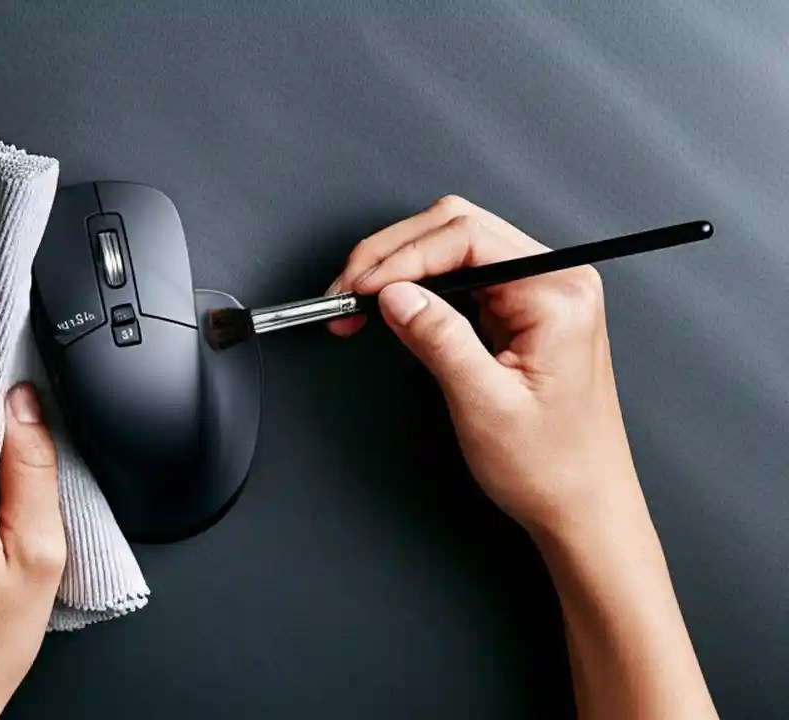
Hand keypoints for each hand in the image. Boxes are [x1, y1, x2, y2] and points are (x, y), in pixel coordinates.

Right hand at [327, 195, 636, 536]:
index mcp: (557, 293)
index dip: (401, 257)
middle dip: (392, 254)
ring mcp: (539, 291)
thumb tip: (393, 293)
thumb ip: (438, 338)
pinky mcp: (520, 309)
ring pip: (454, 246)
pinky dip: (418, 286)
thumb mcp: (484, 403)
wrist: (582, 507)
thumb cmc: (552, 465)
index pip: (465, 237)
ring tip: (358, 302)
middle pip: (457, 228)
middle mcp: (555, 280)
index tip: (359, 288)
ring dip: (400, 267)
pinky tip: (391, 307)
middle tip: (347, 292)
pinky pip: (461, 275)